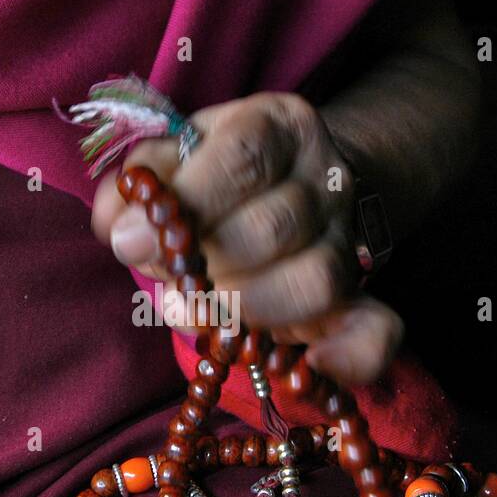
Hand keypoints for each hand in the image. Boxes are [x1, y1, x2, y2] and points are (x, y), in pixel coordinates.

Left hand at [91, 91, 402, 384]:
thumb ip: (141, 182)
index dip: (186, 201)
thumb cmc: (213, 177)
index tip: (129, 240)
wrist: (288, 186)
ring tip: (200, 313)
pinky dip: (351, 357)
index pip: (243, 156)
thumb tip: (119, 225)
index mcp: (280, 126)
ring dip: (245, 311)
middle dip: (206, 265)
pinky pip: (377, 330)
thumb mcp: (175, 156)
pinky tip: (307, 370)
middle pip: (276, 227)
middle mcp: (326, 180)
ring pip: (315, 283)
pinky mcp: (360, 298)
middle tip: (167, 282)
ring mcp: (347, 241)